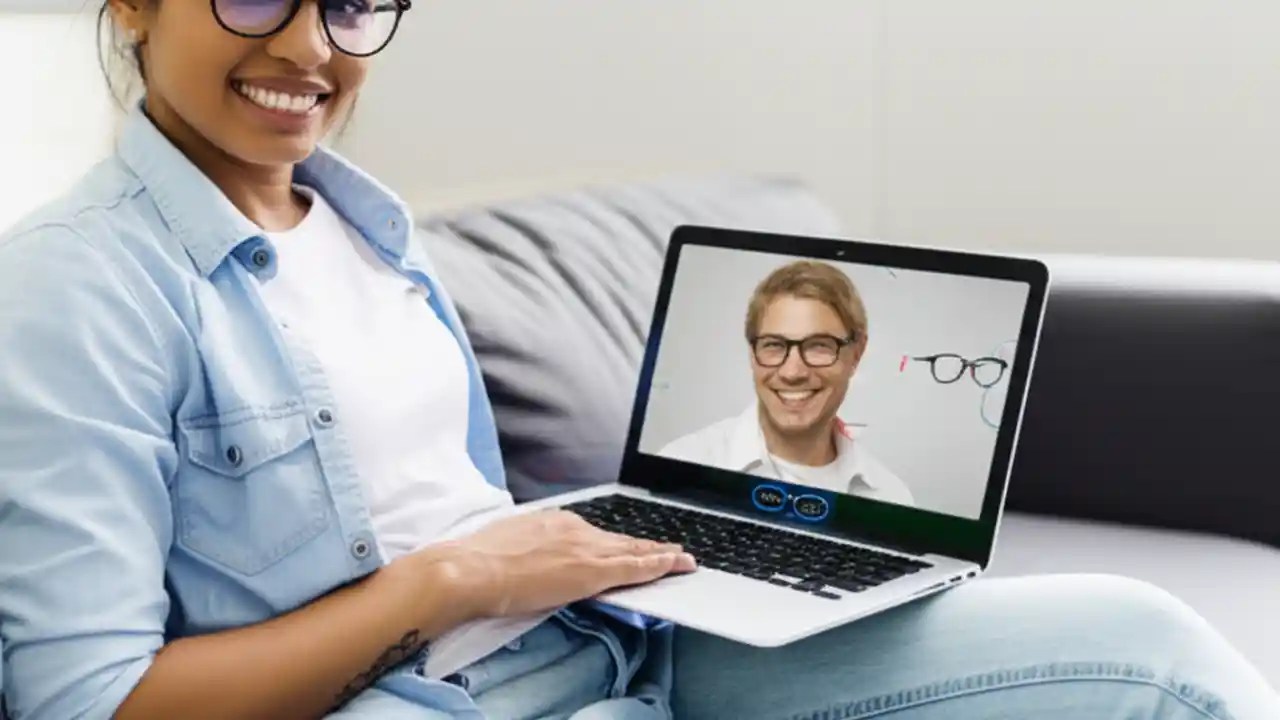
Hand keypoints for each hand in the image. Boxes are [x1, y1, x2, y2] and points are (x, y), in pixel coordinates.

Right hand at [434, 509, 696, 618]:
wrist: (470, 568)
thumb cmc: (478, 561)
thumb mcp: (509, 541)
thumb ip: (529, 546)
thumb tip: (530, 556)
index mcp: (553, 521)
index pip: (593, 535)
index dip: (615, 542)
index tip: (625, 544)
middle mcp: (573, 529)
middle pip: (618, 540)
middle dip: (646, 545)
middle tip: (670, 549)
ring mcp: (584, 549)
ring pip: (632, 550)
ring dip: (660, 555)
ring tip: (682, 560)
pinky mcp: (590, 571)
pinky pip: (633, 566)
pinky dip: (658, 565)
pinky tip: (675, 565)